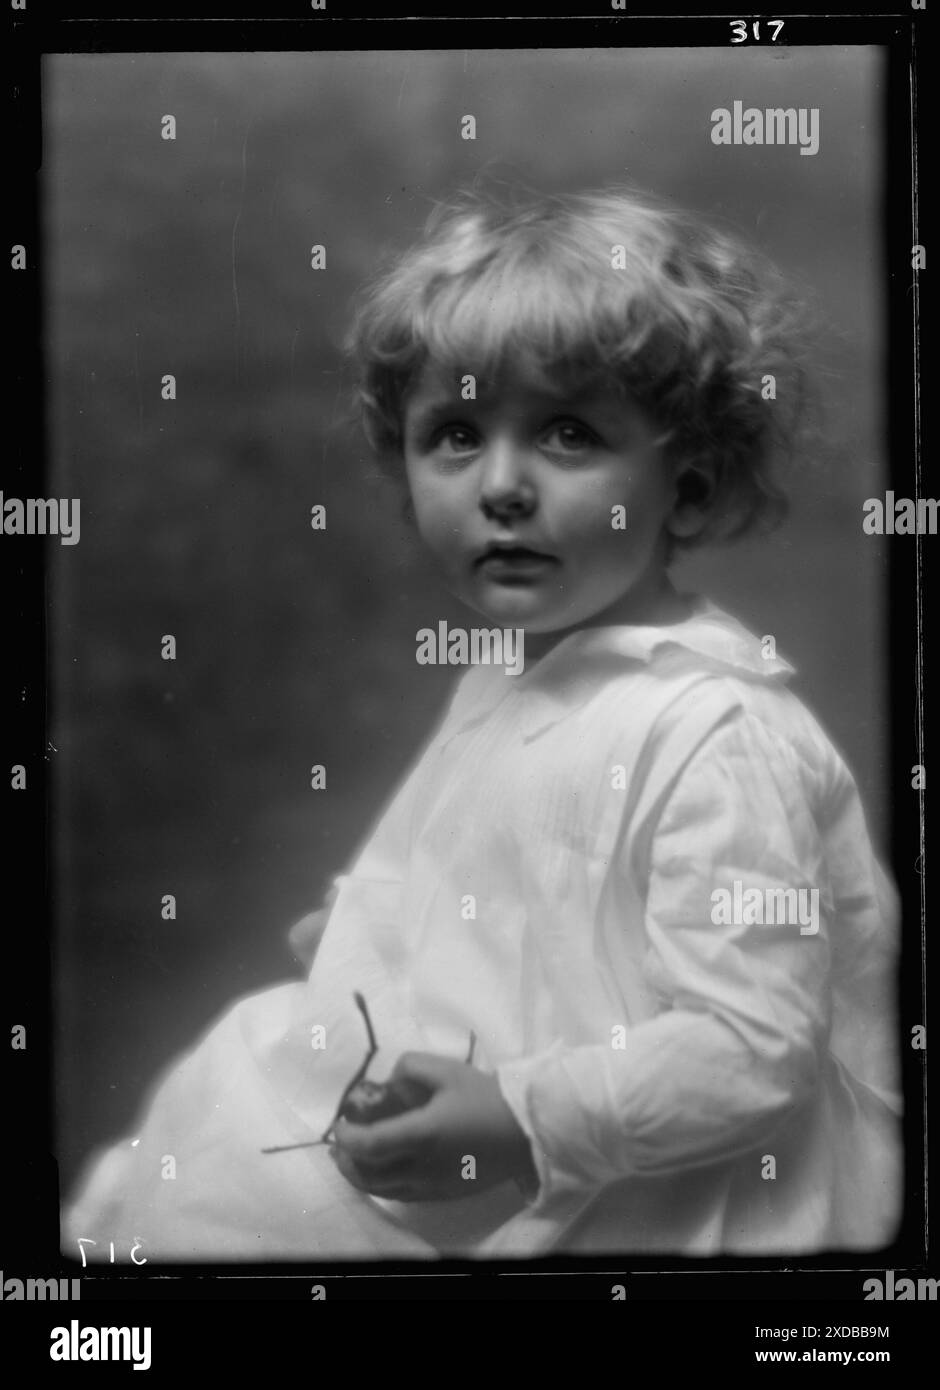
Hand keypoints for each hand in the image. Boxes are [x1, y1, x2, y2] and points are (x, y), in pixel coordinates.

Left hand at [330, 1051, 538, 1201]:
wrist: (527, 1130)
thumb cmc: (486, 1097)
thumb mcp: (447, 1069)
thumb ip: (409, 1067)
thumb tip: (388, 1082)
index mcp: (422, 1135)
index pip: (369, 1146)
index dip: (346, 1138)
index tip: (340, 1124)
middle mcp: (423, 1168)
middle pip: (369, 1176)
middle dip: (346, 1161)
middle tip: (338, 1143)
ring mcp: (434, 1186)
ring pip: (383, 1190)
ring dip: (361, 1176)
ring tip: (353, 1158)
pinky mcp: (445, 1194)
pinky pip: (403, 1195)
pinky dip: (384, 1184)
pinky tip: (385, 1168)